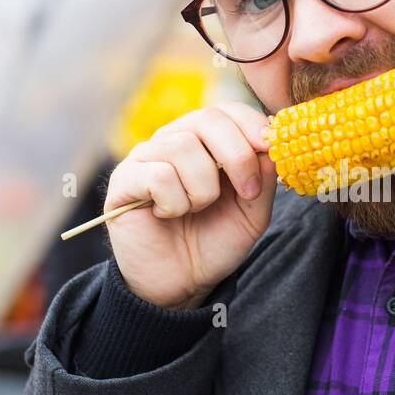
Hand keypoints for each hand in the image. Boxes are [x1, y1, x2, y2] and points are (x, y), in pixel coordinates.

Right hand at [103, 101, 276, 308]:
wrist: (181, 283)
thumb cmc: (214, 242)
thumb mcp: (252, 213)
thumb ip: (262, 178)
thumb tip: (271, 146)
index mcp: (205, 142)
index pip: (226, 110)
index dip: (251, 124)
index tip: (270, 148)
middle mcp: (173, 141)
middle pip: (207, 119)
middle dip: (237, 156)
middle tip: (247, 192)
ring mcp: (145, 158)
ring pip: (183, 148)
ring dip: (203, 189)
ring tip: (195, 210)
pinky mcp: (124, 181)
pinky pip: (157, 175)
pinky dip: (174, 202)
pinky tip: (167, 215)